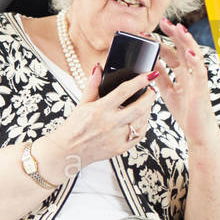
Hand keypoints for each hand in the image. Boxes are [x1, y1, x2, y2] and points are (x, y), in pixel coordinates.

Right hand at [39, 63, 156, 171]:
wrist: (68, 151)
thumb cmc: (74, 128)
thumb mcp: (82, 104)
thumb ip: (92, 85)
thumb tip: (98, 69)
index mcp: (99, 110)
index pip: (124, 91)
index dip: (140, 81)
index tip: (149, 75)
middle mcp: (109, 123)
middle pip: (139, 107)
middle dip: (149, 96)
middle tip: (151, 91)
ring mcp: (116, 137)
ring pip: (142, 121)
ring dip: (147, 110)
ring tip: (146, 104)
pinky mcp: (120, 148)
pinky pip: (139, 135)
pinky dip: (143, 125)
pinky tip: (141, 119)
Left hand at [153, 19, 219, 146]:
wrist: (198, 134)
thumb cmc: (186, 112)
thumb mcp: (168, 91)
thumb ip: (160, 76)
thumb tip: (148, 62)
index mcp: (183, 74)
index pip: (172, 53)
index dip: (161, 42)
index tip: (148, 33)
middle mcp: (191, 74)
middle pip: (183, 49)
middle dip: (174, 35)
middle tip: (163, 21)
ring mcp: (198, 81)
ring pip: (194, 56)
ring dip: (186, 42)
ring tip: (178, 28)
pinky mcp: (202, 91)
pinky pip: (200, 74)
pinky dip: (195, 62)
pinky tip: (189, 53)